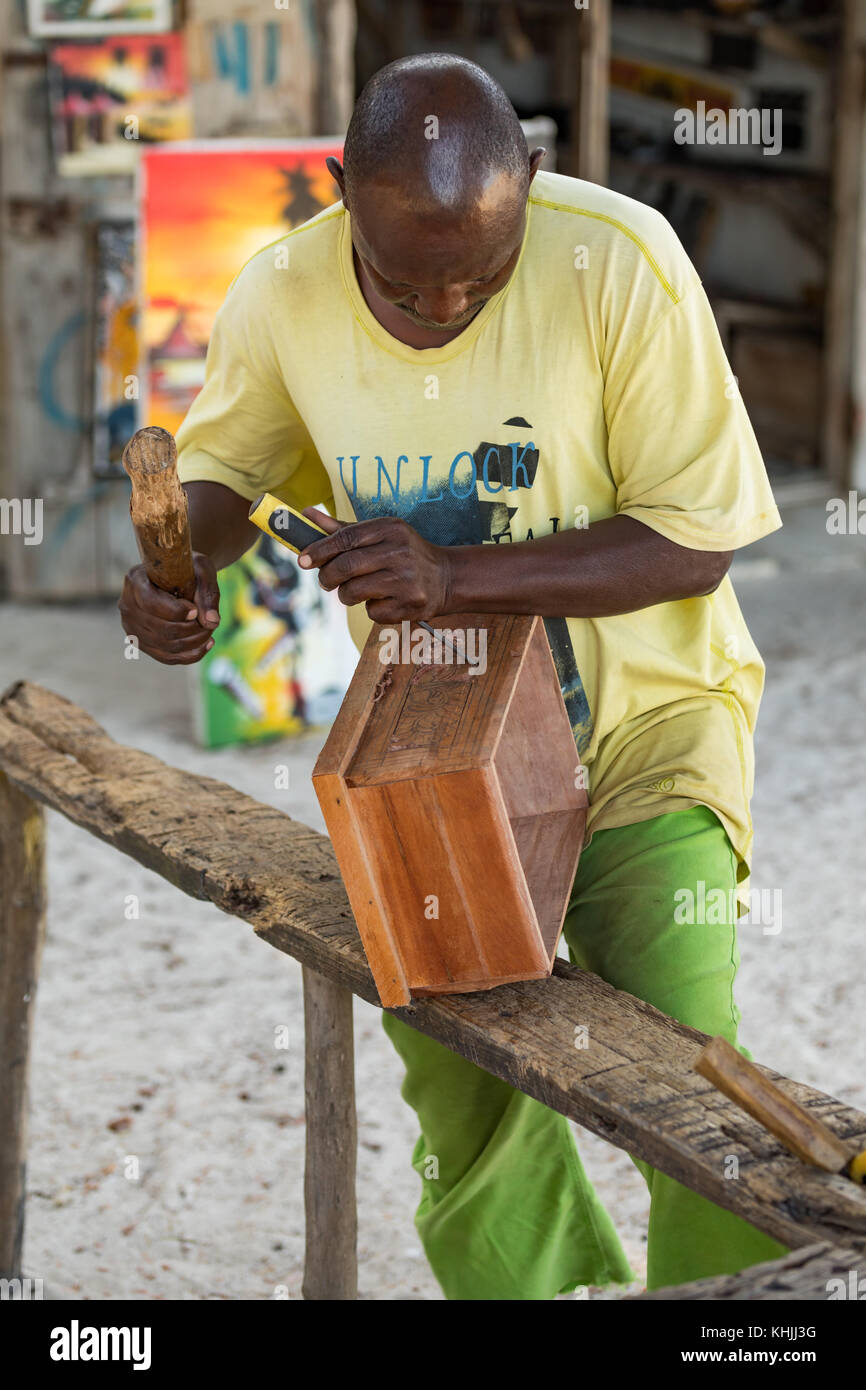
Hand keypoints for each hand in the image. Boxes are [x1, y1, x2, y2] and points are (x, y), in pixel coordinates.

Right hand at [118, 552, 220, 664]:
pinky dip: (190, 655)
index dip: (176, 611)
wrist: (176, 576)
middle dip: (191, 630)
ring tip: (210, 632)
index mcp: (135, 580)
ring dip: (193, 642)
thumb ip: (208, 593)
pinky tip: (207, 644)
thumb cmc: (188, 569)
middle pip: (161, 629)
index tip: (195, 611)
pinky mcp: (141, 643)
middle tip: (210, 624)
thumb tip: (211, 622)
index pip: (151, 603)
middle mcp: (127, 605)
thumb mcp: (201, 570)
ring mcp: (132, 627)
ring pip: (165, 645)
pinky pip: (166, 657)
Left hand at [298, 508, 451, 623]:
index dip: (319, 549)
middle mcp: (399, 552)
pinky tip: (383, 599)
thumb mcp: (379, 534)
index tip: (302, 560)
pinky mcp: (409, 604)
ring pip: (353, 591)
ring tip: (356, 590)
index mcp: (390, 529)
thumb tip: (307, 514)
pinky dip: (369, 608)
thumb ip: (343, 528)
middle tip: (326, 580)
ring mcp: (405, 579)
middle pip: (346, 566)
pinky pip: (371, 611)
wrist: (446, 577)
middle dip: (327, 576)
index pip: (345, 537)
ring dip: (345, 594)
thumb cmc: (404, 553)